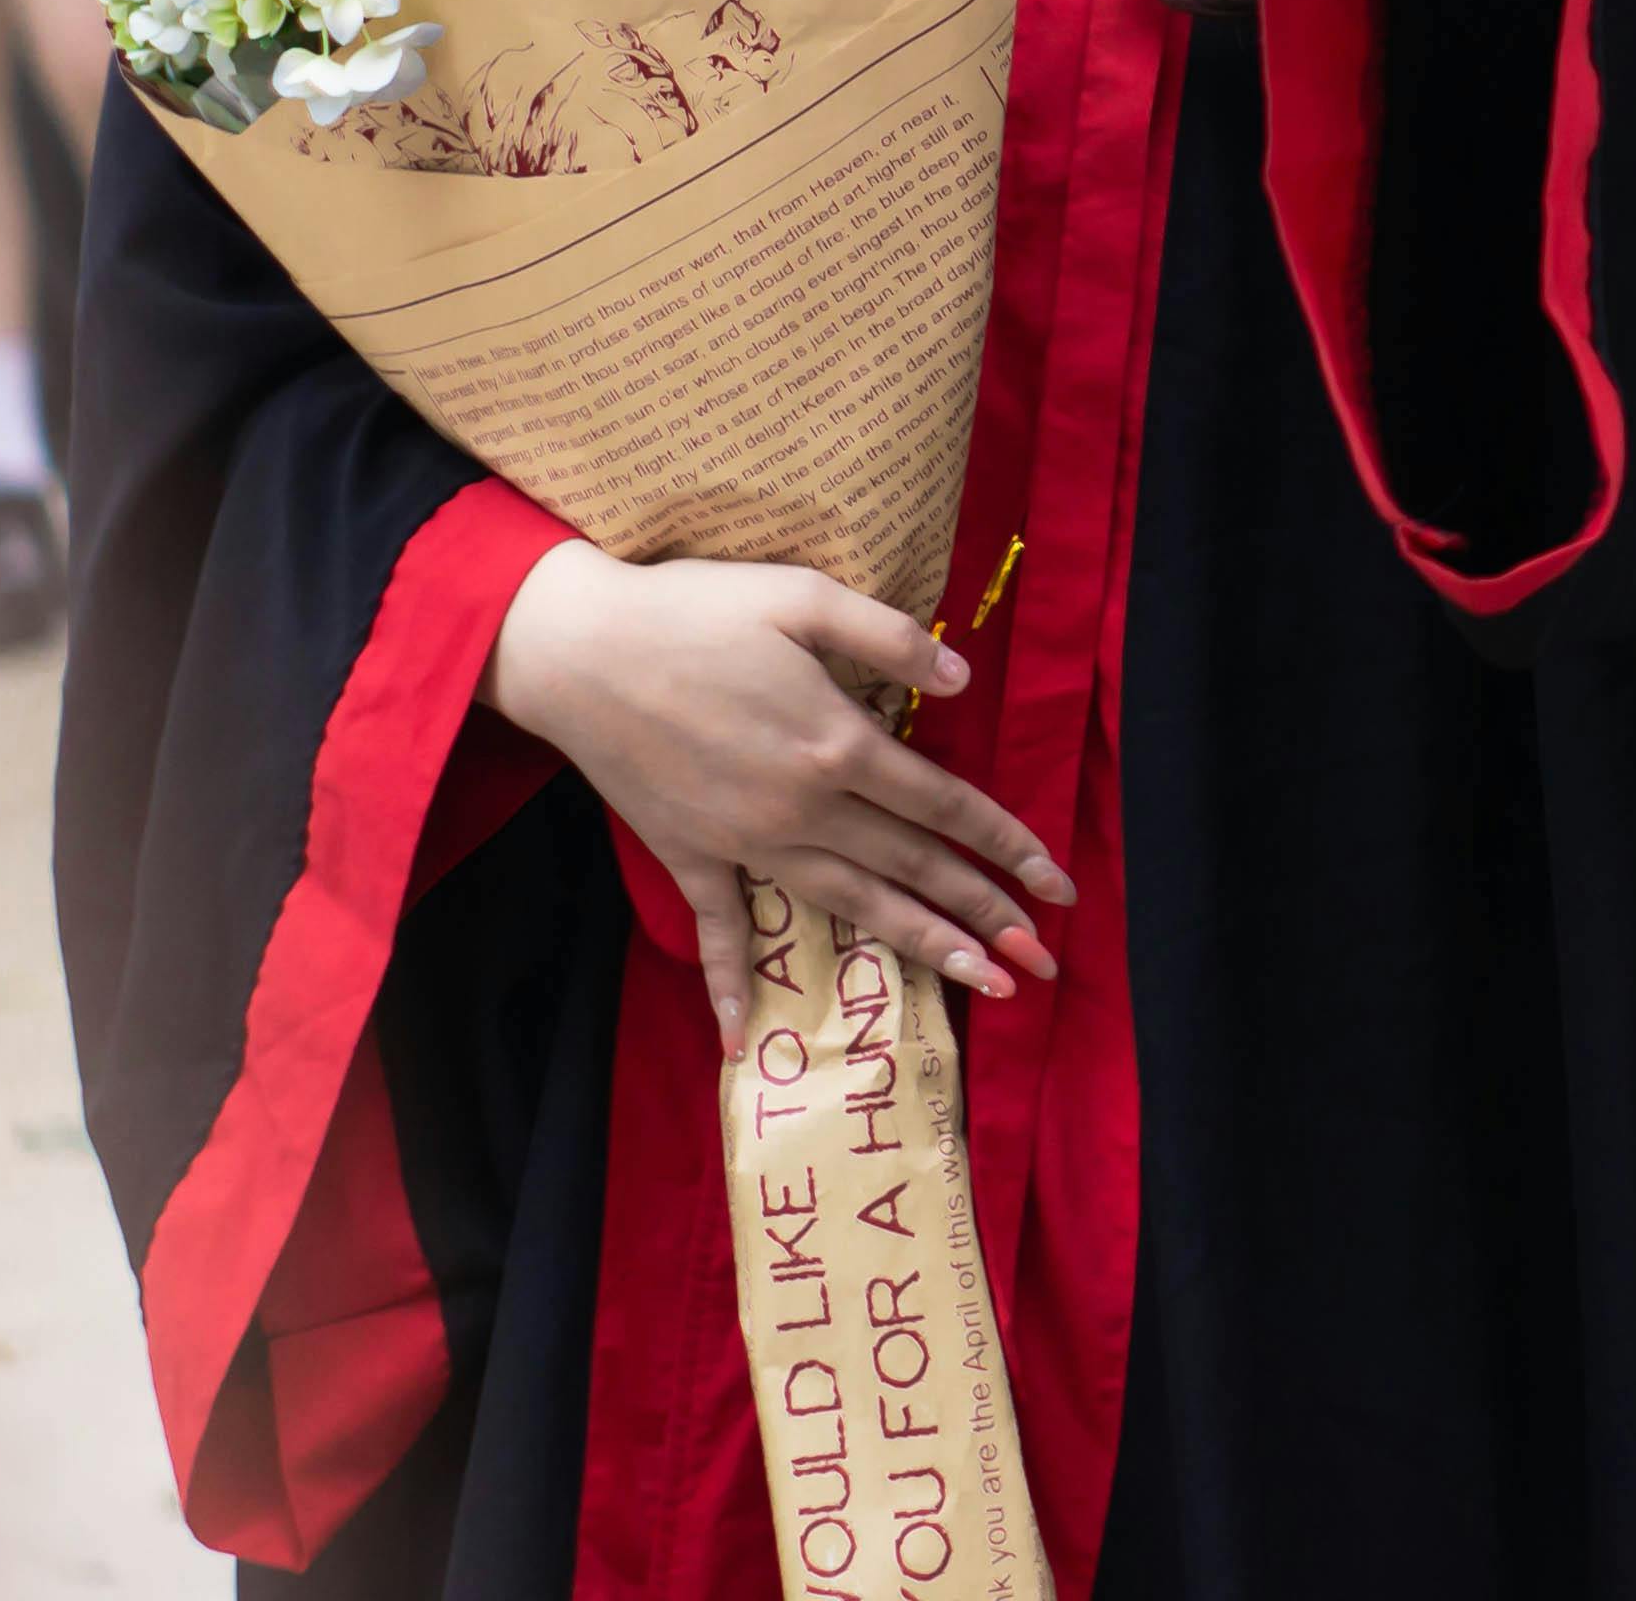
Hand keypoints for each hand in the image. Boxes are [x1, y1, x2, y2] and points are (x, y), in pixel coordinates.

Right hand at [483, 542, 1074, 1036]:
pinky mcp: (689, 855)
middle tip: (1041, 960)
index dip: (1006, 842)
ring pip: (849, 904)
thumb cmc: (694, 611)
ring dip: (918, 945)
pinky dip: (730, 985)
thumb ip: (889, 636)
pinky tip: (744, 1040)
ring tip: (977, 983)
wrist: (578, 651)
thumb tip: (963, 681)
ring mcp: (745, 841)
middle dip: (983, 913)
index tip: (1057, 881)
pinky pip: (719, 930)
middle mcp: (802, 808)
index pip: (945, 804)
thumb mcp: (802, 595)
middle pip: (912, 867)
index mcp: (838, 745)